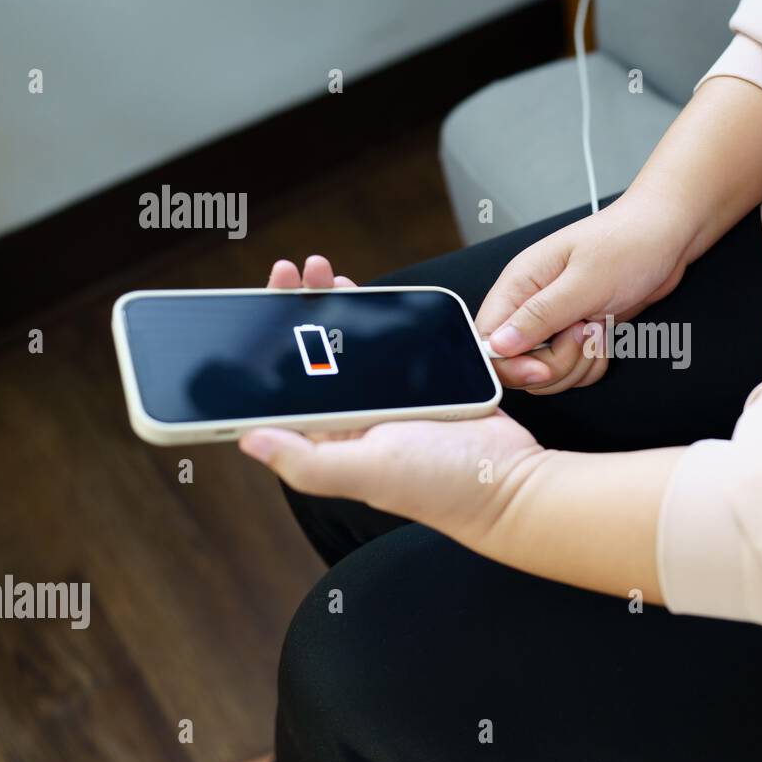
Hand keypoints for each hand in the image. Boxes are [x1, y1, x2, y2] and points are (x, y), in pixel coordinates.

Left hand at [248, 254, 546, 541]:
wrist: (511, 476)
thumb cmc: (442, 486)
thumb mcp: (366, 472)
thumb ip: (305, 460)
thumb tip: (249, 439)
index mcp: (329, 441)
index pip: (283, 386)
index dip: (266, 344)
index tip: (258, 306)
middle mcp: (353, 419)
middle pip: (313, 358)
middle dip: (297, 313)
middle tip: (293, 275)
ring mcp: (388, 399)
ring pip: (351, 345)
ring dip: (334, 307)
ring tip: (323, 275)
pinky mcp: (422, 384)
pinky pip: (392, 344)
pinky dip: (378, 316)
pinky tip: (365, 295)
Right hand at [475, 195, 692, 393]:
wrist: (667, 237)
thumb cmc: (628, 244)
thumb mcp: (584, 282)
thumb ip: (539, 315)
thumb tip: (498, 344)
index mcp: (519, 284)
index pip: (487, 340)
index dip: (510, 364)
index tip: (542, 366)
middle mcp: (530, 304)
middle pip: (519, 363)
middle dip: (555, 363)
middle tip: (583, 332)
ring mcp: (554, 322)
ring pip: (547, 372)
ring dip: (577, 363)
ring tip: (597, 327)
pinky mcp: (576, 334)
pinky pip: (572, 370)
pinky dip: (592, 364)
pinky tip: (605, 336)